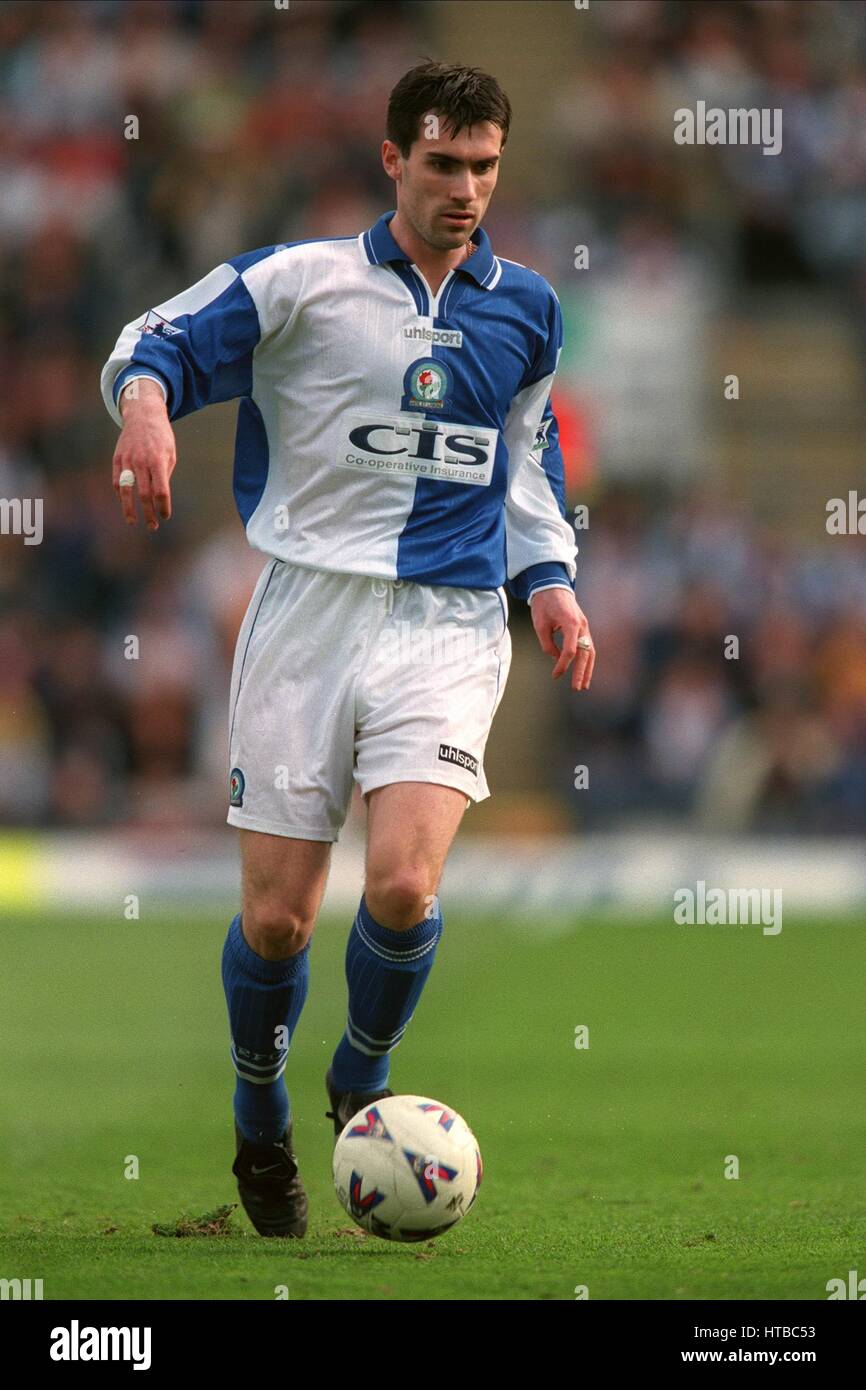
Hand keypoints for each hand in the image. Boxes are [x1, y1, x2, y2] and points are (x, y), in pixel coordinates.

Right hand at [112, 379, 175, 530]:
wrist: (143, 415)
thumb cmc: (161, 438)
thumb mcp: (170, 454)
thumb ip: (165, 475)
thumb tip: (159, 498)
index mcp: (158, 461)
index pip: (161, 491)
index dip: (163, 507)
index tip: (165, 516)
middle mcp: (141, 462)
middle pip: (144, 494)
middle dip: (149, 513)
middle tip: (153, 526)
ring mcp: (127, 460)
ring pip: (127, 490)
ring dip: (129, 509)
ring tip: (133, 521)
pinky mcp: (117, 459)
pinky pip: (117, 481)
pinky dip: (121, 495)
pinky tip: (125, 504)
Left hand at [530, 587, 594, 690]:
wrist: (552, 586)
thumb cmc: (544, 604)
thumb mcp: (540, 625)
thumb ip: (548, 644)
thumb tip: (556, 658)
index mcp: (571, 623)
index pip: (570, 650)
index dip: (563, 665)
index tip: (555, 675)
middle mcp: (582, 626)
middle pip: (585, 653)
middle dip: (581, 672)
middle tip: (577, 688)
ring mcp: (585, 627)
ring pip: (590, 651)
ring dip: (587, 669)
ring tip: (583, 685)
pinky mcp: (583, 628)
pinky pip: (588, 647)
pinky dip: (587, 660)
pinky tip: (584, 672)